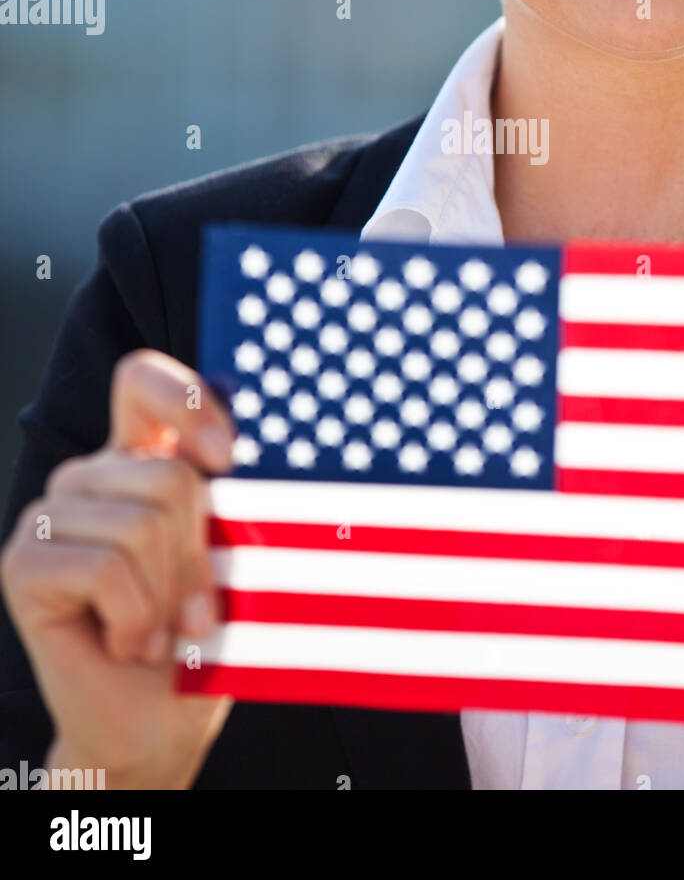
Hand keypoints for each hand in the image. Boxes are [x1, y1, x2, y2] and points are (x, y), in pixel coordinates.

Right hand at [0, 350, 235, 788]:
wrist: (155, 723)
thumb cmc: (201, 635)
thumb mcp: (228, 556)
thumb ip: (226, 500)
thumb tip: (240, 458)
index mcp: (138, 459)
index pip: (142, 380)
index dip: (186, 401)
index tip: (228, 459)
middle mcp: (89, 477)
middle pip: (168, 475)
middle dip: (199, 554)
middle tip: (196, 611)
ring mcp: (50, 517)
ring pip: (142, 521)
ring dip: (169, 595)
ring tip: (162, 629)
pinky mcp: (23, 564)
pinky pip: (105, 566)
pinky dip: (137, 617)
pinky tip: (130, 643)